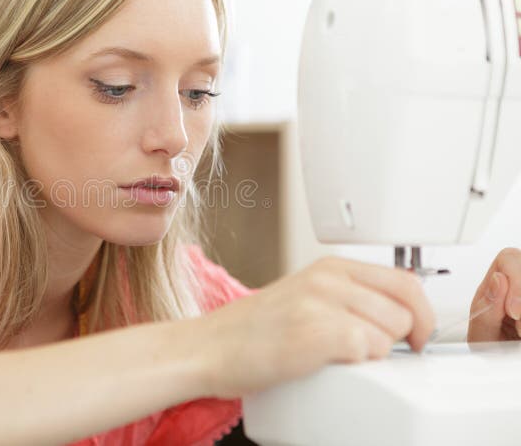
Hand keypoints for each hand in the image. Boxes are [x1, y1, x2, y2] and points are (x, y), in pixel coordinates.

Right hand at [194, 256, 435, 398]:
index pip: (405, 281)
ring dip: (375, 353)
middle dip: (402, 338)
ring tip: (341, 357)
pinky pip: (368, 349)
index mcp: (329, 267)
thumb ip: (347, 298)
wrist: (208, 349)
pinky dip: (358, 363)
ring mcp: (320, 302)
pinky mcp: (314, 331)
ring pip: (390, 332)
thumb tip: (399, 317)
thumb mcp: (304, 298)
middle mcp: (327, 278)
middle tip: (381, 353)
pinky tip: (329, 362)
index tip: (416, 336)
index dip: (421, 314)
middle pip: (405, 308)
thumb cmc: (251, 333)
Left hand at [467, 248, 520, 342]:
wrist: (502, 363)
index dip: (515, 283)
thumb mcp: (482, 333)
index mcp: (496, 281)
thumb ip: (487, 306)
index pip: (509, 258)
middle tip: (520, 328)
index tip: (514, 312)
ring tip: (520, 334)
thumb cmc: (491, 347)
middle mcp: (518, 280)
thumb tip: (498, 279)